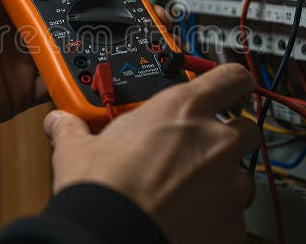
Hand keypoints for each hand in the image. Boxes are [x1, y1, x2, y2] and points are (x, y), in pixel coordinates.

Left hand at [0, 0, 171, 135]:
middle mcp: (13, 26)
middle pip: (63, 13)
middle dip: (94, 7)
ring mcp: (20, 58)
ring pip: (67, 46)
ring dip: (91, 39)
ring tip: (120, 28)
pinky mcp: (24, 89)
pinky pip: (58, 81)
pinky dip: (76, 75)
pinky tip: (96, 63)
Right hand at [44, 63, 259, 243]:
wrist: (111, 238)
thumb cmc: (102, 192)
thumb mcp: (79, 151)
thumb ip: (75, 130)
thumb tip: (60, 122)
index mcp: (183, 110)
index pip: (231, 77)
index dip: (233, 81)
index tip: (229, 87)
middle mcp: (216, 142)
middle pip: (245, 128)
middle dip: (226, 139)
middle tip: (195, 152)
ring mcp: (229, 184)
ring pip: (240, 177)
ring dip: (220, 182)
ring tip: (186, 195)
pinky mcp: (233, 225)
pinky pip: (233, 217)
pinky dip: (215, 219)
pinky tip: (187, 222)